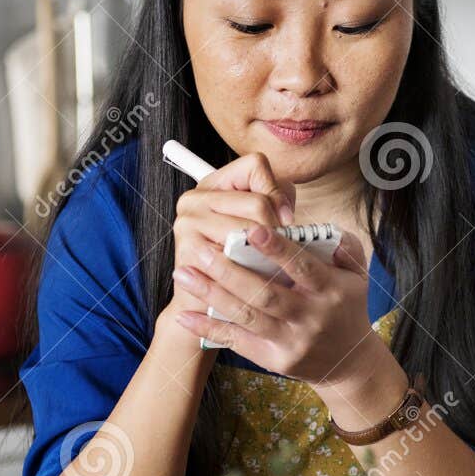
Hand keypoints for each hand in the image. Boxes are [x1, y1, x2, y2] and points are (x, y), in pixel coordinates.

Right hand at [161, 152, 296, 332]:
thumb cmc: (238, 267)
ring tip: (268, 264)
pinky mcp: (189, 247)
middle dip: (277, 229)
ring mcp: (188, 222)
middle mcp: (194, 199)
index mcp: (211, 186)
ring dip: (268, 251)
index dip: (276, 191)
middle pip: (258, 201)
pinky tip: (255, 275)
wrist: (205, 310)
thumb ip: (275, 202)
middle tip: (277, 251)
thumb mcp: (258, 227)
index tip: (285, 220)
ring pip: (252, 226)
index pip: (255, 165)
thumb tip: (286, 210)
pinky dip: (254, 265)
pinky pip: (238, 251)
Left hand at [172, 222, 376, 385]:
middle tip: (198, 250)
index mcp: (331, 290)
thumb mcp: (357, 275)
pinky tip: (184, 315)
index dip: (277, 250)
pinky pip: (236, 341)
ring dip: (211, 295)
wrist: (348, 361)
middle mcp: (310, 317)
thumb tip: (321, 229)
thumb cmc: (346, 305)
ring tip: (183, 274)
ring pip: (245, 316)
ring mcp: (290, 341)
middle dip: (228, 272)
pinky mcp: (273, 359)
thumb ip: (344, 246)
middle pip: (265, 294)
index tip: (252, 230)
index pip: (302, 267)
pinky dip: (208, 329)